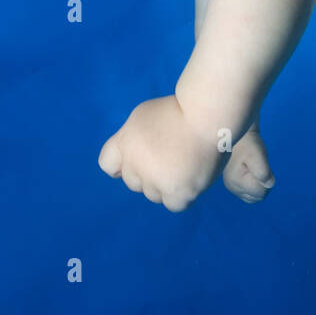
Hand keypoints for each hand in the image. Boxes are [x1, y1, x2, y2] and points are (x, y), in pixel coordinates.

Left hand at [98, 95, 226, 211]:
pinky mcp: (178, 193)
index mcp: (124, 143)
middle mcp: (135, 165)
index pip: (107, 164)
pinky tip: (190, 179)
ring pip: (153, 195)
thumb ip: (130, 139)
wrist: (208, 115)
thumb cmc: (178, 110)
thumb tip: (124, 165)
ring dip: (164, 185)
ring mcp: (155, 181)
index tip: (140, 156)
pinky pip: (173, 204)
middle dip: (146, 173)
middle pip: (132, 181)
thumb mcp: (143, 115)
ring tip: (183, 165)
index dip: (123, 161)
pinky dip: (181, 195)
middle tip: (169, 156)